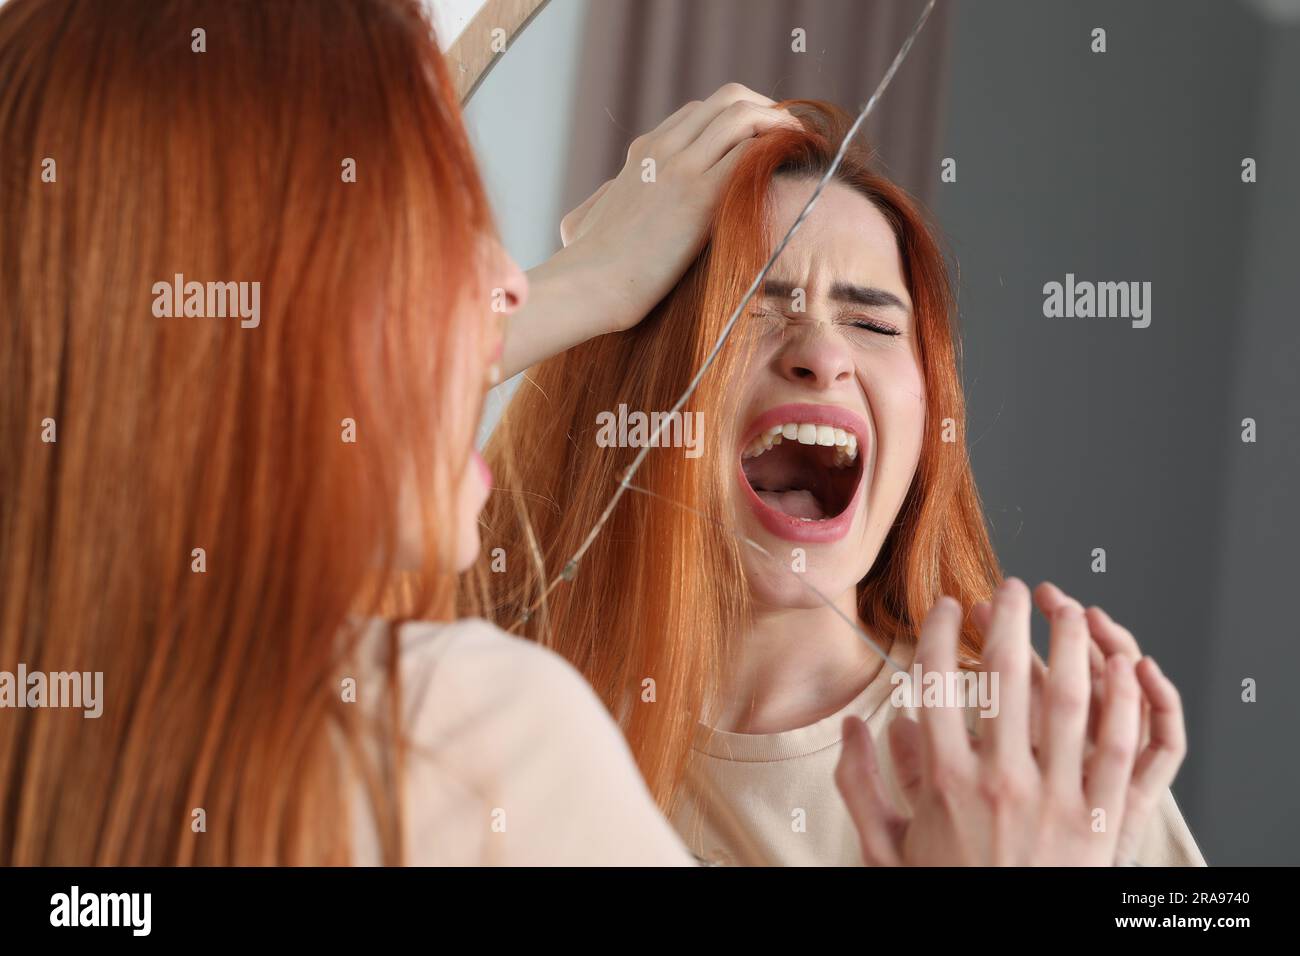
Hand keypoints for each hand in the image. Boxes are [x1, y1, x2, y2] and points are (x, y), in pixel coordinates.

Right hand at [500, 84, 799, 378]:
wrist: (589, 284)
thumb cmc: (588, 267)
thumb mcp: (587, 217)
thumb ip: (605, 200)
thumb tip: (607, 201)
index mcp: (642, 151)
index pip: (699, 111)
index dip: (739, 117)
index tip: (759, 138)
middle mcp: (663, 148)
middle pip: (728, 99)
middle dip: (767, 109)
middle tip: (788, 134)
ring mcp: (681, 167)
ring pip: (743, 114)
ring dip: (779, 123)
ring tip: (799, 144)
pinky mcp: (698, 195)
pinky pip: (749, 151)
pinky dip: (775, 148)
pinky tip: (789, 165)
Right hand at [835, 578, 1186, 864]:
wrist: (1004, 955)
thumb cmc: (945, 897)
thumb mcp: (885, 849)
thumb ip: (859, 784)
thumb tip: (851, 725)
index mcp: (944, 782)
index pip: (936, 682)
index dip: (939, 632)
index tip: (946, 607)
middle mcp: (1001, 783)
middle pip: (1004, 676)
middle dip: (1007, 619)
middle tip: (1011, 588)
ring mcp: (1056, 802)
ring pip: (1069, 702)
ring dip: (1068, 645)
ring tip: (1066, 609)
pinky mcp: (1100, 822)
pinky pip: (1119, 749)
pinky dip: (1123, 702)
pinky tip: (1120, 667)